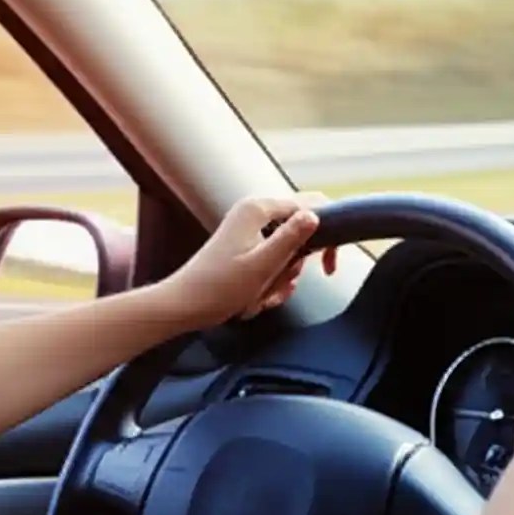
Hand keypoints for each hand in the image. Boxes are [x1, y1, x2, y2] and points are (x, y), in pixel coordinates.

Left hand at [165, 192, 338, 328]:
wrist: (184, 306)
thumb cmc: (218, 287)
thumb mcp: (262, 265)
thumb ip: (291, 238)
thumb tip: (316, 216)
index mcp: (257, 209)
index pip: (309, 208)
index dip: (325, 237)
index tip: (329, 268)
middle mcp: (253, 214)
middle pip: (299, 234)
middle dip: (293, 267)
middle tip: (276, 284)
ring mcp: (249, 231)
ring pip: (286, 253)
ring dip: (279, 280)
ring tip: (259, 295)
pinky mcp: (245, 248)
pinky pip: (272, 263)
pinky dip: (269, 284)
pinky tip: (254, 299)